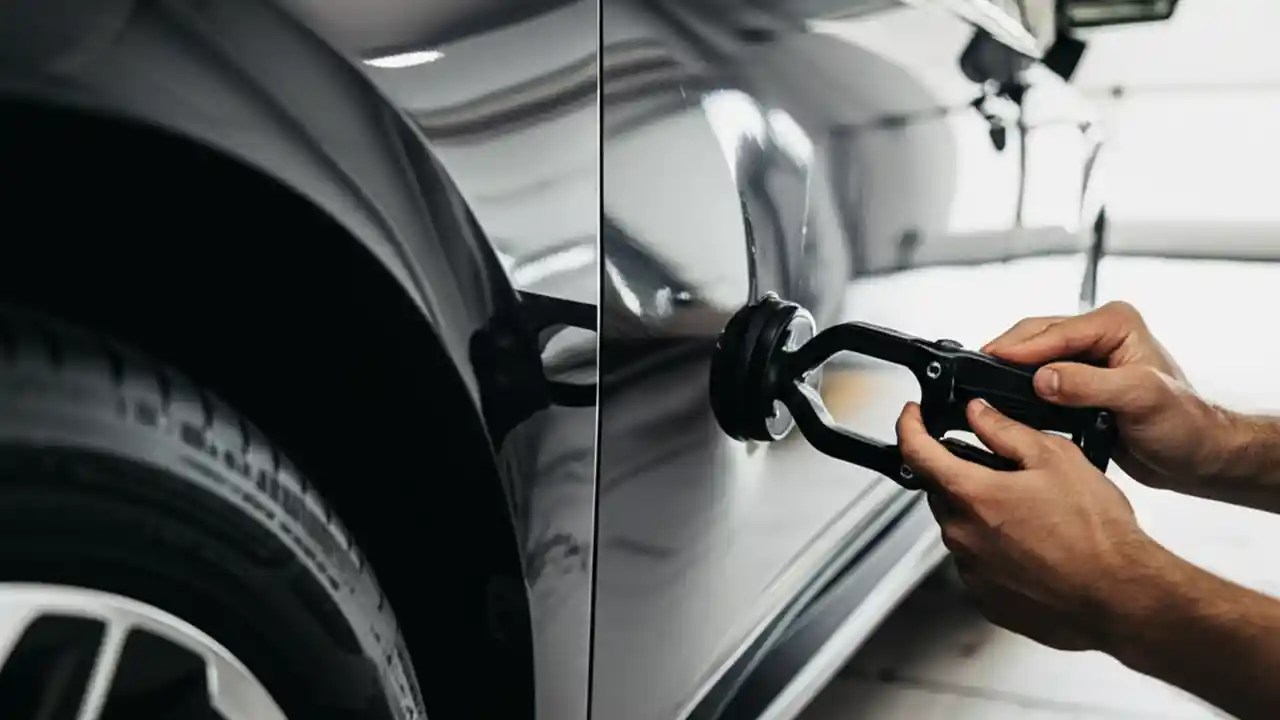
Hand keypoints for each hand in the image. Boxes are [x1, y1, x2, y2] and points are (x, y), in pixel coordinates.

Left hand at [897, 399, 1167, 651]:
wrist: (1122, 597)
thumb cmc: (1097, 533)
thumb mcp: (1055, 459)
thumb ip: (1005, 431)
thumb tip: (978, 414)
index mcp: (972, 496)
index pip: (916, 454)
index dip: (909, 427)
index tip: (911, 416)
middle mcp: (963, 536)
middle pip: (940, 492)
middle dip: (959, 473)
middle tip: (1000, 469)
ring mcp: (972, 572)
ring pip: (960, 529)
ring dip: (981, 514)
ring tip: (1031, 514)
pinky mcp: (987, 600)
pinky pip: (978, 564)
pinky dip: (994, 549)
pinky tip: (1033, 547)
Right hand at [982, 301, 1236, 490]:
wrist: (1196, 457)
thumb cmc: (1183, 425)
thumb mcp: (1140, 399)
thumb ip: (1089, 385)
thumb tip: (1043, 378)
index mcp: (1115, 324)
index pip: (1054, 331)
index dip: (1018, 349)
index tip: (987, 362)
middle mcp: (1099, 334)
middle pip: (1035, 336)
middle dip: (1006, 355)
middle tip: (973, 375)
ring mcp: (1087, 357)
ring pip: (1033, 356)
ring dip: (1009, 370)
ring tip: (980, 387)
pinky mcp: (1079, 381)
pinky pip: (1038, 377)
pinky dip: (1019, 387)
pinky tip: (1004, 400)